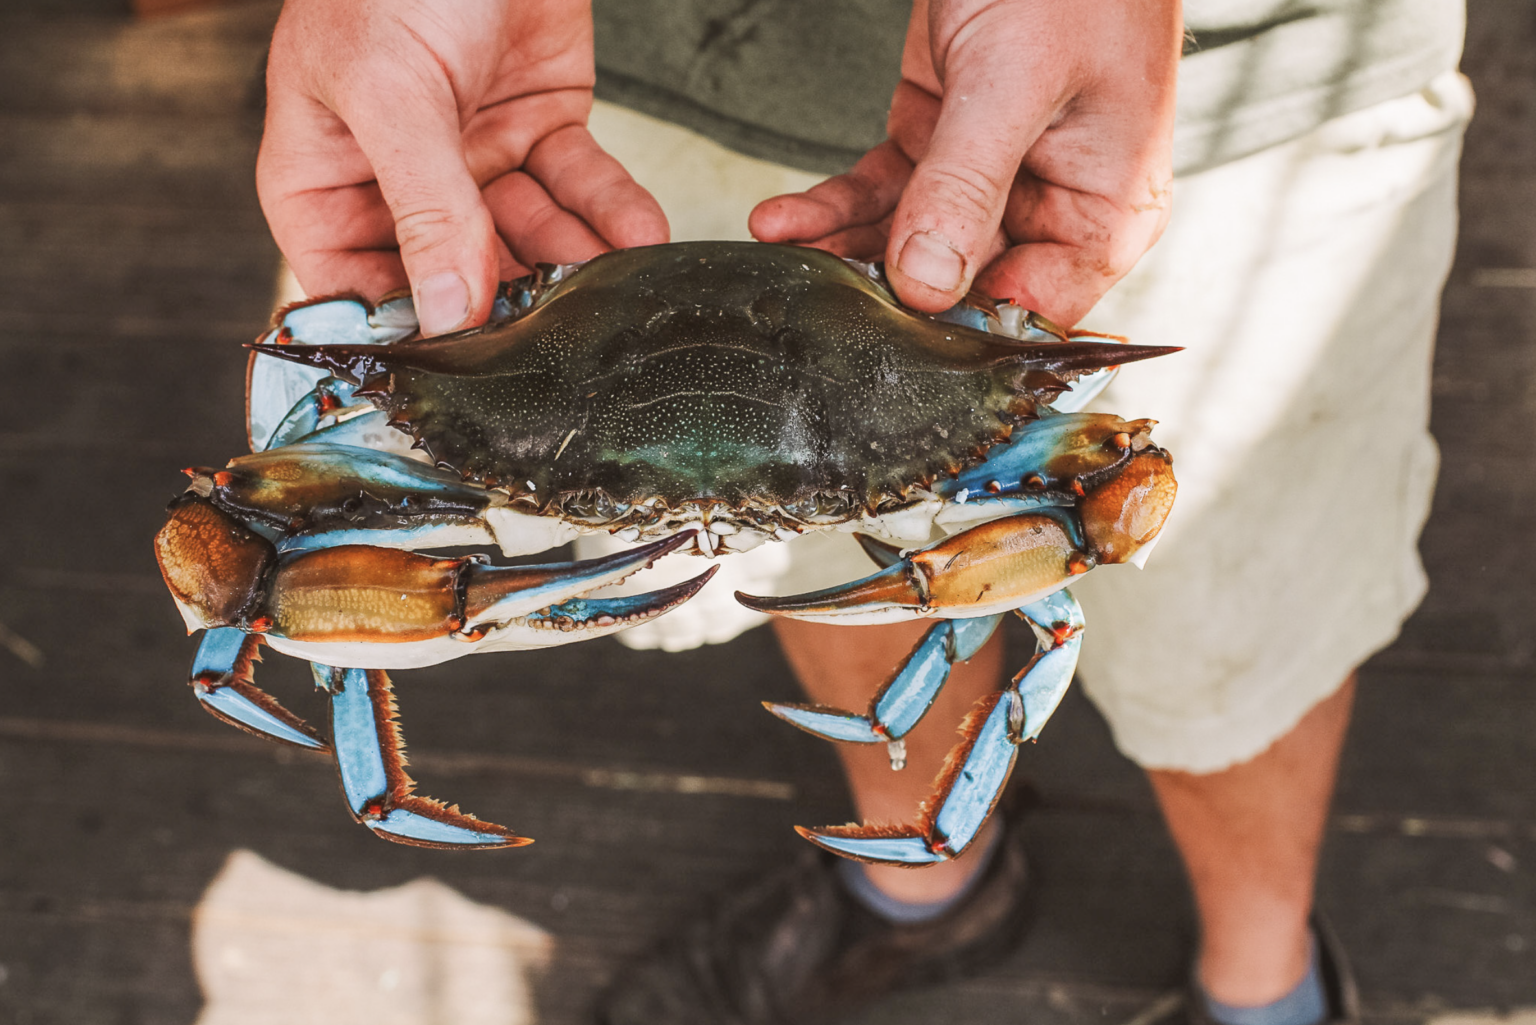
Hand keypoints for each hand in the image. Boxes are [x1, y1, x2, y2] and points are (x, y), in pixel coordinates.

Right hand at [257, 0, 667, 334]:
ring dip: (573, 265)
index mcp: (327, 177)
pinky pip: (581, 190)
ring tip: (610, 289)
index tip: (460, 367)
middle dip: (510, 302)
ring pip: (529, 239)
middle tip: (558, 337)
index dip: (405, 328)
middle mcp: (401, 180)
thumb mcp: (391, 89)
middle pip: (455, 273)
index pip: (353, 285)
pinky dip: (614, 215)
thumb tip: (447, 312)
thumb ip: (423, 203)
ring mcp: (475, 160)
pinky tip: (642, 241)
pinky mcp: (542, 133)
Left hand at [749, 0, 1180, 324]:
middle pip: (962, 286)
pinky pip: (879, 196)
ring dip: (842, 252)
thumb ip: (968, 187)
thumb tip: (927, 285)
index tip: (892, 340)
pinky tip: (780, 222)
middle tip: (818, 304)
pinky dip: (829, 208)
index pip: (1035, 309)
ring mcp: (990, 179)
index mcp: (1105, 208)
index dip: (963, 332)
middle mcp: (1050, 205)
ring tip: (784, 257)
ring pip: (907, 245)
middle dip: (885, 295)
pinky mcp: (937, 145)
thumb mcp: (1016, 81)